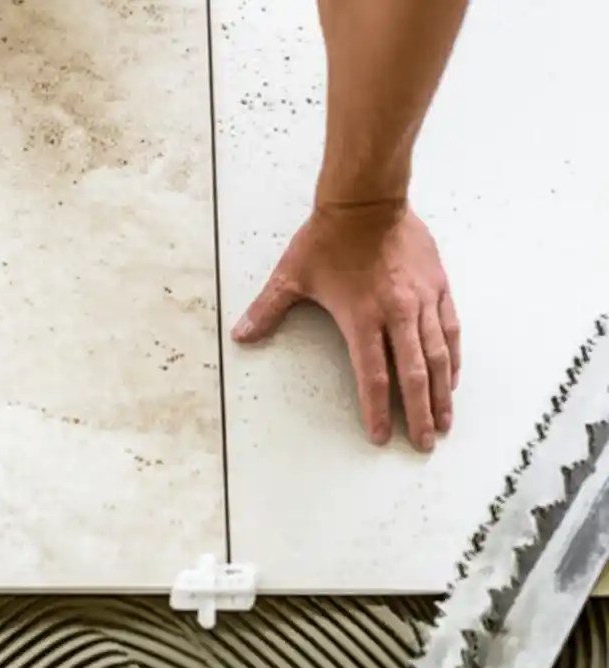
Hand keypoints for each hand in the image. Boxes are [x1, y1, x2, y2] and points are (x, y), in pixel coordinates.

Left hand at [232, 201, 459, 451]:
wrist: (367, 199)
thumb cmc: (327, 237)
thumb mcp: (290, 275)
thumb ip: (266, 310)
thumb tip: (239, 336)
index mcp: (361, 316)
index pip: (373, 375)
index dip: (377, 409)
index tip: (380, 436)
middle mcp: (397, 313)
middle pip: (413, 375)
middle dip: (419, 414)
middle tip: (424, 443)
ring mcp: (422, 300)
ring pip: (438, 356)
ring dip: (442, 393)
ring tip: (444, 422)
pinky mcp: (438, 286)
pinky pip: (450, 329)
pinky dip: (453, 358)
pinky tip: (452, 378)